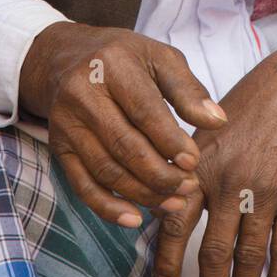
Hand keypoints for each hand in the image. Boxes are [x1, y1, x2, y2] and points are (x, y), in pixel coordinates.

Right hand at [19, 21, 227, 226]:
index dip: (170, 141)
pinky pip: (82, 185)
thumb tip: (218, 121)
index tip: (194, 162)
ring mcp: (67, 123)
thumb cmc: (124, 58)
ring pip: (106, 169)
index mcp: (112, 64)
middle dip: (161, 173)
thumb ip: (188, 89)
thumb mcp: (159, 57)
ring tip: (174, 202)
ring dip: (143, 193)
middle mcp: (83, 93)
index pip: (144, 110)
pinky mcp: (59, 147)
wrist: (68, 58)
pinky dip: (108, 207)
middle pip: (124, 145)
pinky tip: (135, 218)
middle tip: (189, 186)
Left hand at [154, 41, 276, 276]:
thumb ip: (192, 167)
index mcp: (201, 165)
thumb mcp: (208, 127)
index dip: (168, 260)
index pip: (177, 222)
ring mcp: (264, 192)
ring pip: (249, 254)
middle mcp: (229, 182)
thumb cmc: (249, 103)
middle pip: (215, 250)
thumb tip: (172, 208)